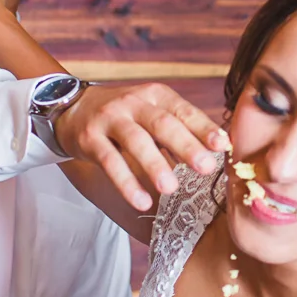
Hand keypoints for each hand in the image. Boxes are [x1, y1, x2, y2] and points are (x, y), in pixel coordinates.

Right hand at [55, 82, 228, 211]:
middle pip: (162, 124)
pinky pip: (110, 162)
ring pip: (135, 141)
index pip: (184, 111)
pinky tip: (141, 201)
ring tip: (171, 188)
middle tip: (205, 168)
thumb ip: (180, 129)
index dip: (204, 128)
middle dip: (185, 146)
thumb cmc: (125, 116)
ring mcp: (110, 119)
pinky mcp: (90, 138)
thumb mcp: (152, 113)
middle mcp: (134, 103)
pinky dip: (126, 183)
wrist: (73, 108)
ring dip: (154, 165)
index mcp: (156, 95)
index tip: (223, 146)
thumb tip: (216, 154)